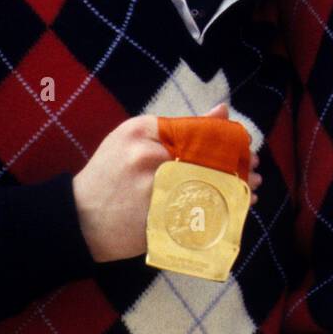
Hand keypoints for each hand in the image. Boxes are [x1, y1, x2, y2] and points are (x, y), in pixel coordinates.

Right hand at [72, 103, 261, 262]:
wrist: (78, 218)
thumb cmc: (109, 172)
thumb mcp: (134, 135)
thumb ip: (178, 124)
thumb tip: (223, 110)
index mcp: (143, 134)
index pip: (199, 131)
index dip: (228, 141)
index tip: (244, 146)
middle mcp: (148, 161)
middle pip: (207, 160)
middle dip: (237, 166)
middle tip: (254, 169)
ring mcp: (152, 195)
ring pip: (206, 189)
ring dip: (235, 189)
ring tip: (251, 189)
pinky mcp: (156, 223)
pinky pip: (196, 216)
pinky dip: (219, 213)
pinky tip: (233, 210)